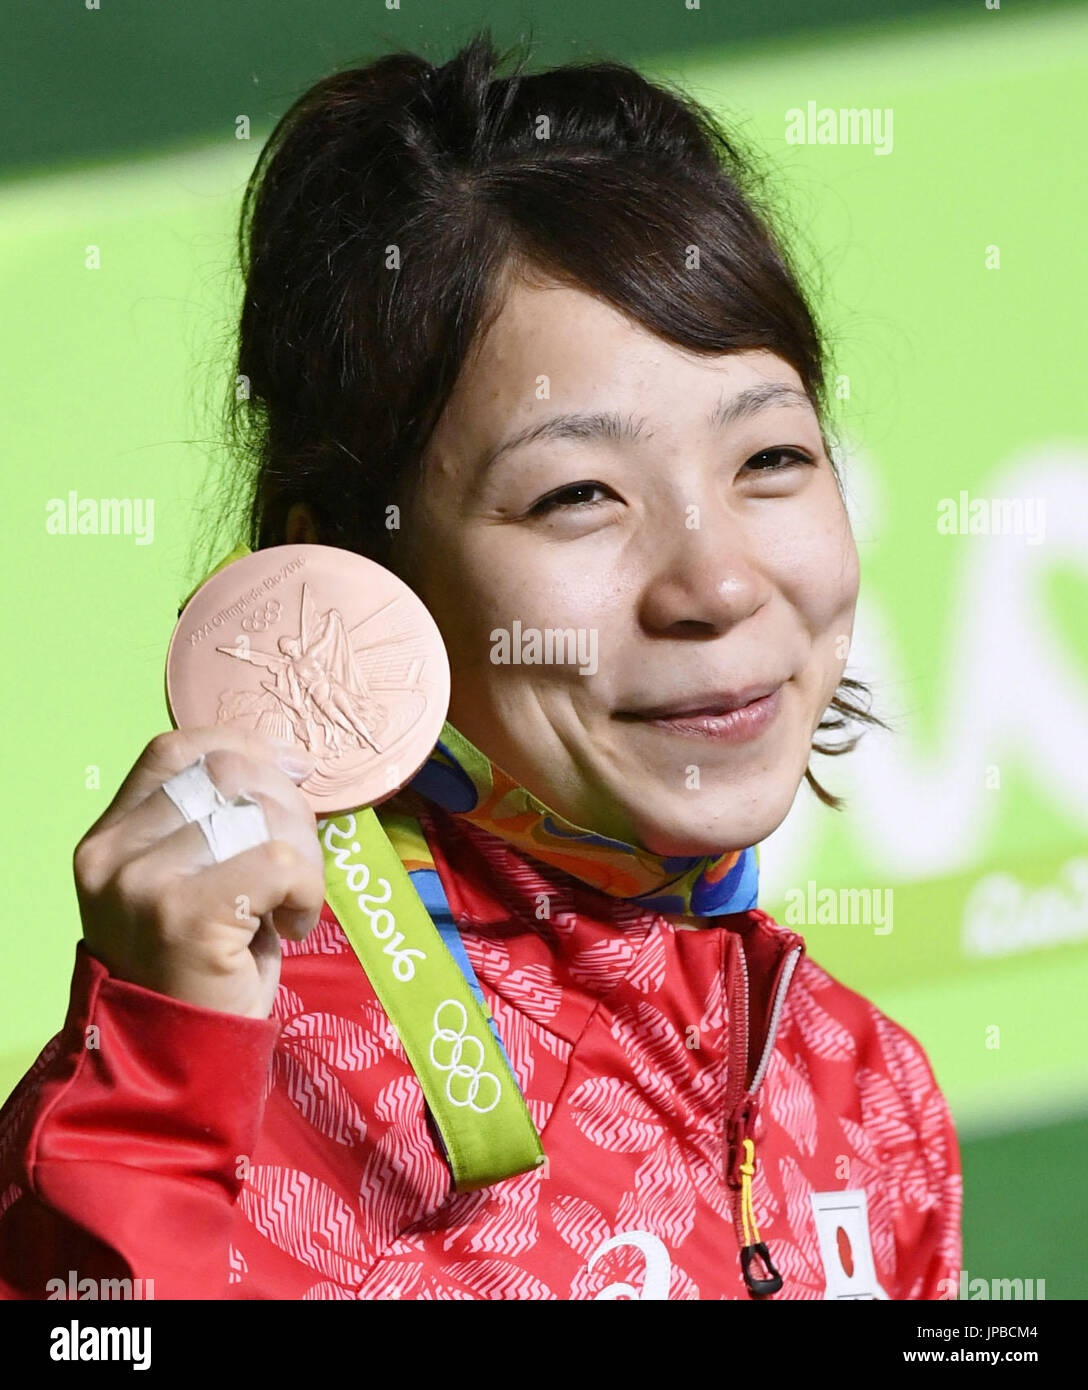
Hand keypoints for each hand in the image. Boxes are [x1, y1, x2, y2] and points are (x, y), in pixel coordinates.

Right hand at [73, 726, 324, 1018]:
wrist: (172, 1064)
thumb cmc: (198, 970)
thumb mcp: (195, 880)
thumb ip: (220, 819)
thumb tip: (290, 761)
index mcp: (110, 837)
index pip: (178, 749)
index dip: (246, 750)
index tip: (292, 775)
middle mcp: (113, 853)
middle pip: (228, 773)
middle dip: (289, 807)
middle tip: (300, 864)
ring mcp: (141, 882)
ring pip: (260, 814)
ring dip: (304, 856)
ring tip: (293, 901)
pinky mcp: (182, 913)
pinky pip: (277, 862)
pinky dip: (306, 889)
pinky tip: (293, 924)